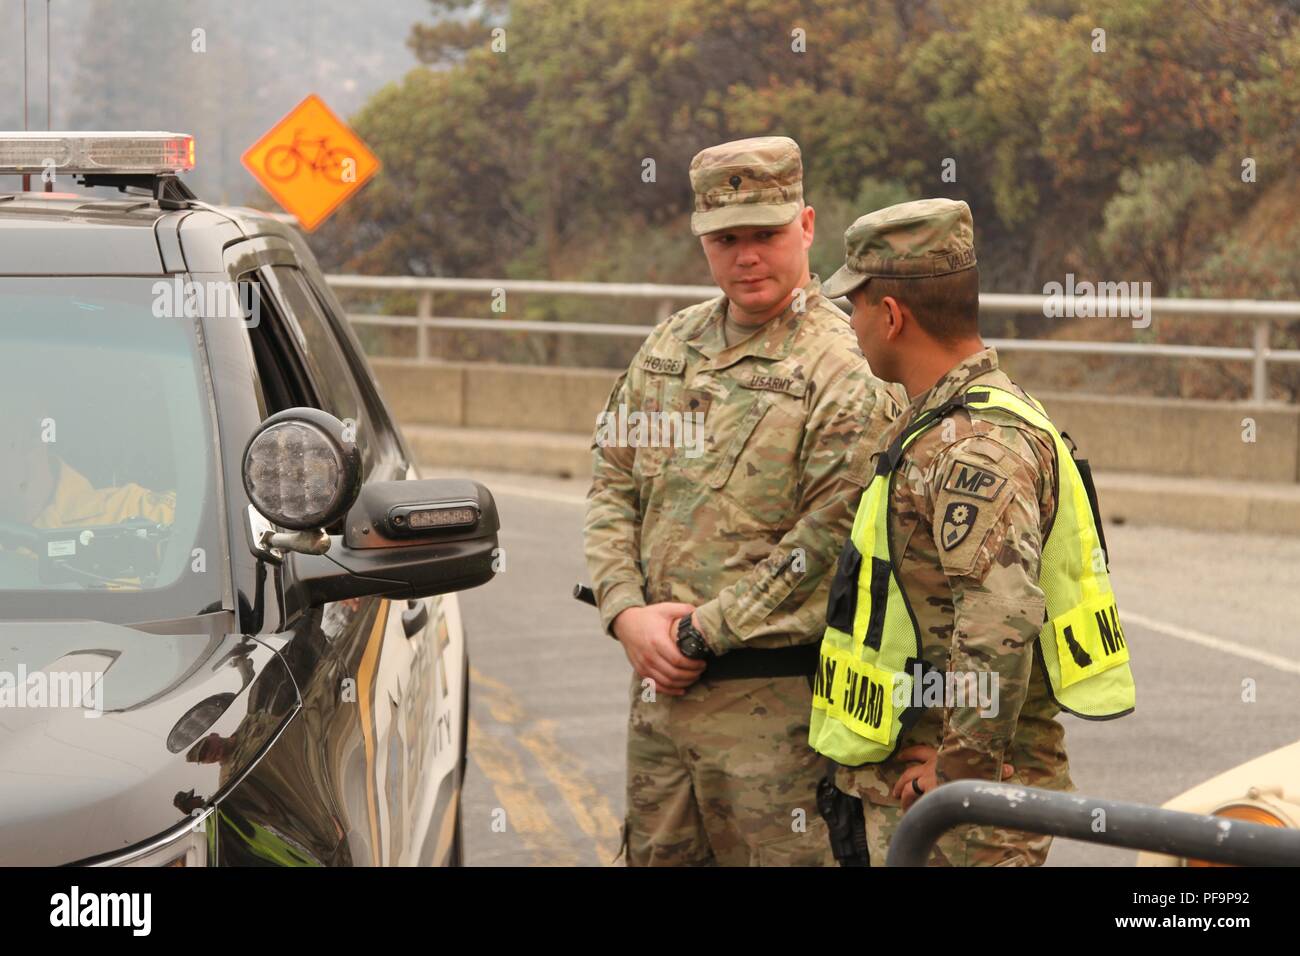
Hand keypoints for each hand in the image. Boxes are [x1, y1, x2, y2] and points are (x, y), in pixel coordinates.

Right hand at [612, 603, 705, 695]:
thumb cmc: (648, 616)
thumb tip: (701, 613)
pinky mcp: (640, 671)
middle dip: (691, 675)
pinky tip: (681, 689)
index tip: (702, 662)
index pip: (678, 660)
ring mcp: (643, 665)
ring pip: (666, 682)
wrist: (625, 623)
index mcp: (657, 640)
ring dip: (683, 683)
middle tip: (701, 670)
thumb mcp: (665, 609)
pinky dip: (670, 691)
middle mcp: (649, 655)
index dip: (693, 665)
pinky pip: (656, 686)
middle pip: (674, 674)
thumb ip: (684, 609)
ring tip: (694, 677)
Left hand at [893, 745, 1014, 811]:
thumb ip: (996, 768)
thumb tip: (1012, 770)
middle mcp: (929, 765)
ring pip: (906, 784)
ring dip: (900, 792)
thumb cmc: (977, 762)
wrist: (969, 765)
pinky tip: (907, 812)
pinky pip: (912, 797)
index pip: (919, 751)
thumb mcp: (984, 764)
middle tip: (894, 790)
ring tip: (897, 800)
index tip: (900, 756)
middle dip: (900, 780)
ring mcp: (926, 776)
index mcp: (939, 756)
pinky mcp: (927, 788)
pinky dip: (909, 805)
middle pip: (908, 771)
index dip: (908, 753)